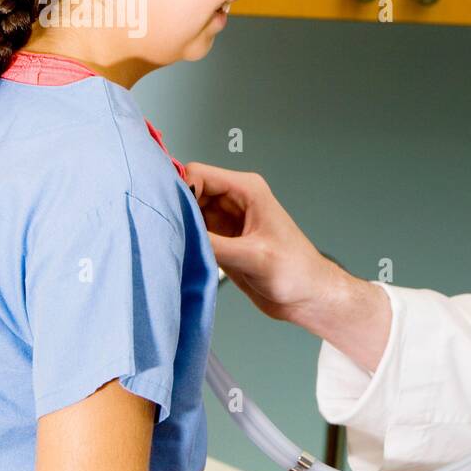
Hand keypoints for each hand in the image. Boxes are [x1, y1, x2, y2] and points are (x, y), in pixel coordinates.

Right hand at [184, 162, 339, 327]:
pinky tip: (178, 254)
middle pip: (188, 192)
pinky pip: (192, 233)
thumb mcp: (253, 257)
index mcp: (247, 190)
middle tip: (164, 232)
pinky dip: (183, 241)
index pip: (198, 174)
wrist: (306, 297)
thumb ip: (214, 244)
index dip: (179, 189)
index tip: (168, 213)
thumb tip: (178, 234)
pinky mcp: (221, 240)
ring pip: (187, 213)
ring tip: (171, 245)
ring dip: (178, 227)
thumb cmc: (296, 271)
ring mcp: (226, 221)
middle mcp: (234, 201)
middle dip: (174, 209)